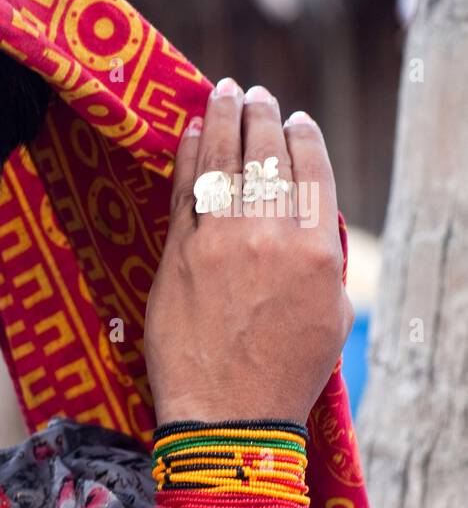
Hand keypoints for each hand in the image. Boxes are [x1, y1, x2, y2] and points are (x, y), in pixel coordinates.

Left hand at [143, 80, 353, 427]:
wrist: (227, 415)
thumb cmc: (283, 374)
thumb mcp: (329, 316)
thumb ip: (320, 259)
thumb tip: (307, 224)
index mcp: (315, 251)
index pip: (310, 173)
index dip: (301, 138)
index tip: (293, 118)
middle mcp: (269, 237)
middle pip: (264, 157)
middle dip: (259, 116)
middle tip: (253, 92)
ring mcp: (220, 242)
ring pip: (220, 164)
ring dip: (222, 120)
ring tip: (222, 92)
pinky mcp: (178, 254)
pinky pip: (182, 190)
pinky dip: (186, 155)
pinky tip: (188, 132)